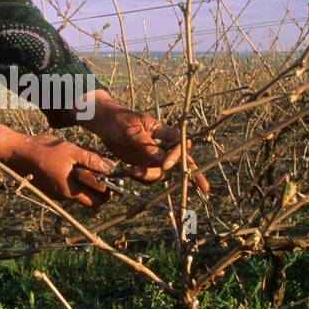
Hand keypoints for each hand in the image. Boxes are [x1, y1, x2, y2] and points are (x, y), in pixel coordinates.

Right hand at [0, 123, 114, 209]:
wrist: (19, 153)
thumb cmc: (45, 151)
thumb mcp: (72, 151)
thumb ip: (92, 160)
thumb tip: (111, 166)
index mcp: (70, 190)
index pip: (96, 200)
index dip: (108, 191)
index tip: (114, 178)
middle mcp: (64, 196)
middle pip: (90, 200)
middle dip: (100, 190)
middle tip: (105, 175)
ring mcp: (56, 193)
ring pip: (80, 192)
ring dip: (88, 182)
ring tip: (88, 164)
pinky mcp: (51, 188)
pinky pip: (69, 187)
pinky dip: (76, 179)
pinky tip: (74, 163)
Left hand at [86, 90, 209, 193]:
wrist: (104, 124)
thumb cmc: (120, 120)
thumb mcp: (133, 131)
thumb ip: (148, 146)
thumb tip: (163, 161)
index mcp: (163, 132)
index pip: (180, 144)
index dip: (177, 156)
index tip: (164, 164)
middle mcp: (162, 146)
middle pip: (181, 162)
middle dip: (193, 174)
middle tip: (204, 188)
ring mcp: (153, 157)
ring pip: (164, 173)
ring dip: (152, 176)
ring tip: (134, 171)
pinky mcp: (143, 165)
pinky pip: (149, 177)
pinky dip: (142, 178)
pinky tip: (130, 172)